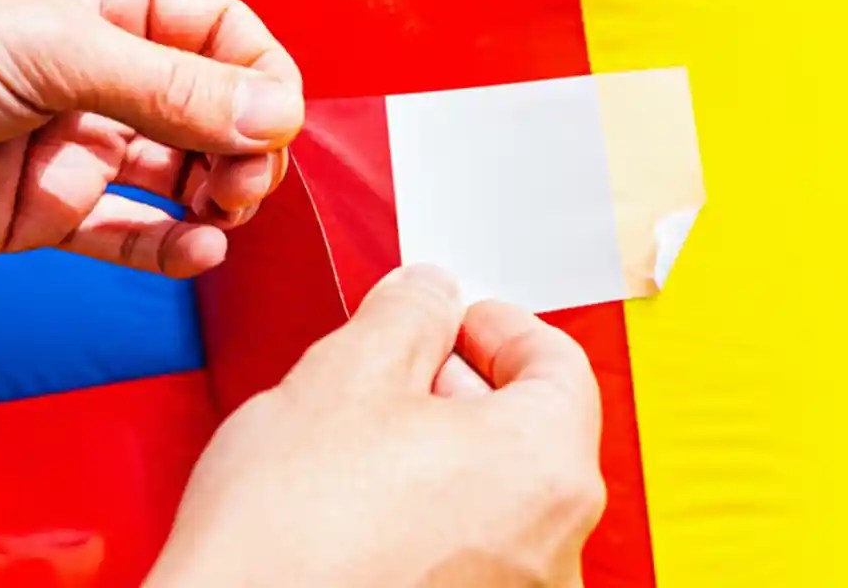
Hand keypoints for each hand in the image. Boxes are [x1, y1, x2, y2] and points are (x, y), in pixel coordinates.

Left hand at [0, 0, 303, 276]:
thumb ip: (171, 87)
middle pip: (215, 109)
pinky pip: (130, 232)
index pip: (222, 34)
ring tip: (222, 212)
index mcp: (105, 1)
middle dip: (248, 144)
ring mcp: (73, 142)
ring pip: (182, 174)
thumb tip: (276, 113)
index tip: (276, 121)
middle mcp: (98, 71)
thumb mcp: (51, 44)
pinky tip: (197, 249)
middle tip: (245, 177)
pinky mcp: (44, 209)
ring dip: (220, 197)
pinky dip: (172, 247)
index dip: (262, 77)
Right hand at [145, 265, 605, 586]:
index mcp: (547, 468)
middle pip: (529, 429)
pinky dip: (430, 515)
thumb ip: (407, 314)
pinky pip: (469, 549)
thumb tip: (427, 298)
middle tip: (399, 365)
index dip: (496, 325)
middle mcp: (554, 545)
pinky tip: (360, 508)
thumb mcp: (344, 377)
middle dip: (461, 384)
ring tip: (361, 441)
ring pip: (496, 493)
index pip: (558, 362)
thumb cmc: (289, 546)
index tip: (454, 315)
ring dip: (442, 451)